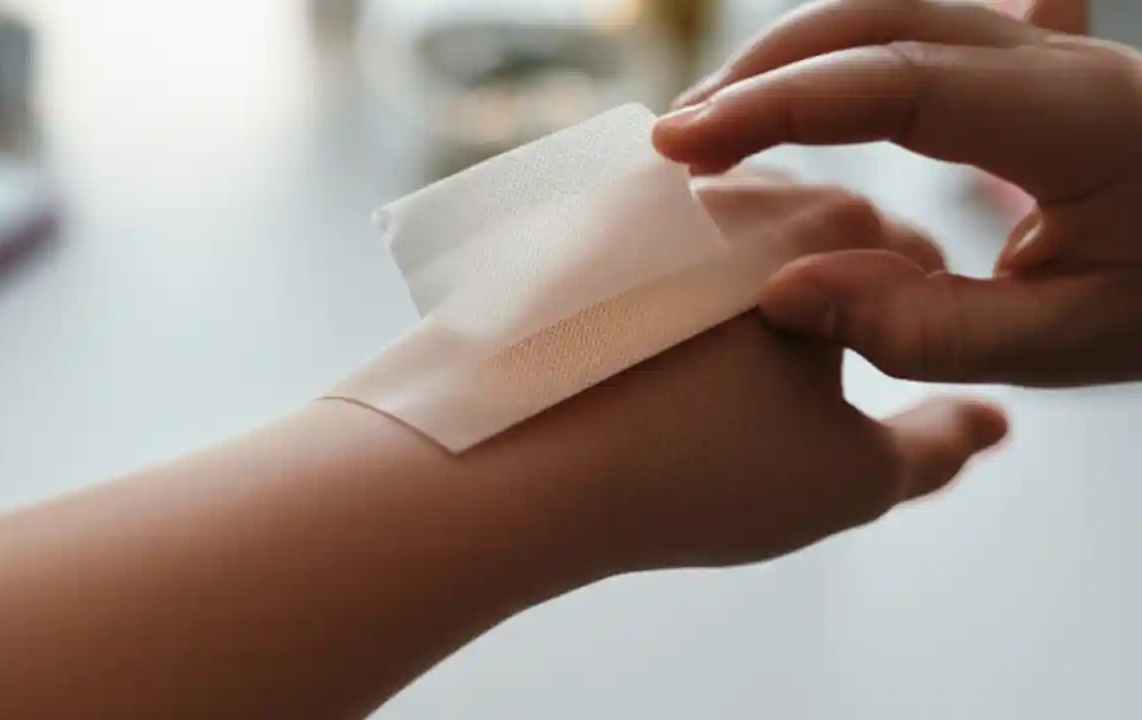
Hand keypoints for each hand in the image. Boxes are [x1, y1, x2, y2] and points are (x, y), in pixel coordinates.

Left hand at [526, 173, 1005, 570]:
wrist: (521, 461)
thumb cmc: (700, 470)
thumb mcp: (848, 480)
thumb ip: (938, 446)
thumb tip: (990, 419)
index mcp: (829, 226)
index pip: (910, 257)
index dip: (905, 327)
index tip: (864, 385)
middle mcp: (740, 188)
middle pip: (813, 243)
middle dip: (818, 310)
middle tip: (784, 398)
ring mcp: (650, 203)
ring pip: (725, 248)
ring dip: (733, 303)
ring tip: (708, 388)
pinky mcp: (575, 232)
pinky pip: (649, 262)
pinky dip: (660, 305)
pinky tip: (641, 366)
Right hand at [653, 0, 1141, 386]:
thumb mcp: (1067, 342)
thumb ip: (927, 331)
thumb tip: (785, 293)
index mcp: (1074, 119)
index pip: (896, 83)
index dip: (779, 107)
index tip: (685, 145)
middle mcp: (1053, 61)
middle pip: (879, 20)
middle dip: (763, 72)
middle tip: (674, 139)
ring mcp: (1037, 50)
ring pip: (884, 15)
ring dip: (786, 62)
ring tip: (710, 128)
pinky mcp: (1016, 66)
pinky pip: (907, 36)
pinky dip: (828, 63)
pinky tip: (783, 95)